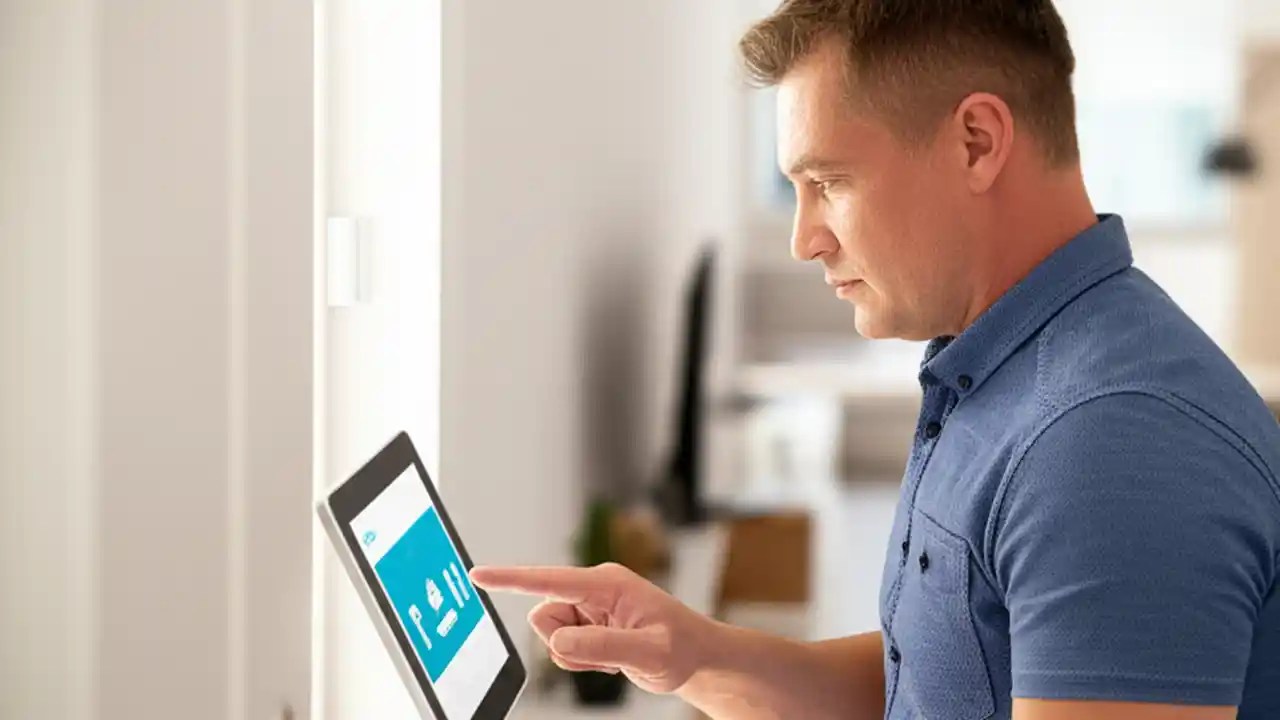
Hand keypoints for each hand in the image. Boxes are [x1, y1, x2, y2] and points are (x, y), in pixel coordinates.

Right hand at [470, 562, 714, 693]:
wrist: (697, 658)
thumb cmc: (682, 648)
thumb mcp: (649, 653)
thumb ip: (602, 647)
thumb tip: (558, 640)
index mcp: (607, 583)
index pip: (548, 580)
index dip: (510, 579)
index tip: (476, 575)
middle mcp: (593, 589)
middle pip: (545, 616)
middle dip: (566, 644)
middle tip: (607, 655)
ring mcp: (590, 607)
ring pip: (552, 634)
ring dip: (578, 655)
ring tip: (615, 656)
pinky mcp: (589, 623)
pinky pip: (564, 646)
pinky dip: (583, 660)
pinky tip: (612, 658)